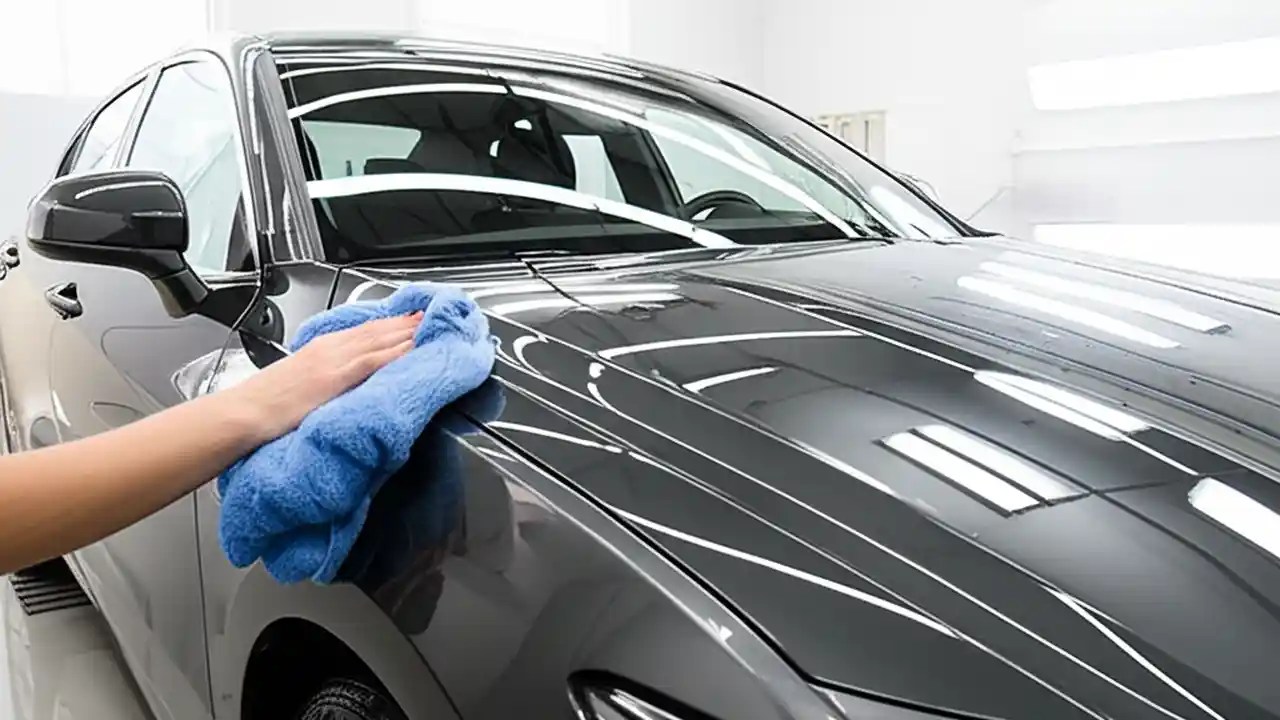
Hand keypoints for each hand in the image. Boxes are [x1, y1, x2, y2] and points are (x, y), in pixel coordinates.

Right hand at [225, 313, 421, 444]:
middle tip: (428, 315)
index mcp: (320, 348)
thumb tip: (337, 382)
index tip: (409, 319)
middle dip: (402, 323)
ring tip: (428, 326)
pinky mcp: (333, 378)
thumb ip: (321, 376)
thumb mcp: (298, 381)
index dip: (388, 324)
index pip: (362, 331)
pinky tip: (410, 348)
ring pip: (376, 340)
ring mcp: (332, 361)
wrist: (244, 411)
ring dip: (404, 332)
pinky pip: (370, 361)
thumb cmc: (265, 401)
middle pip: (374, 330)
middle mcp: (329, 348)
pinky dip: (392, 352)